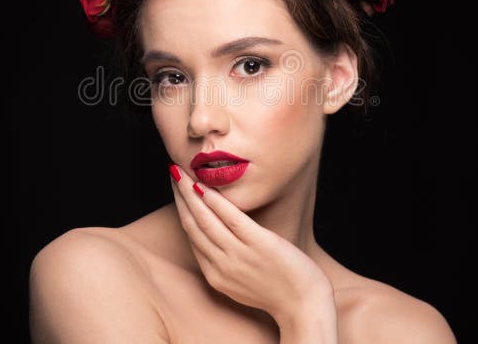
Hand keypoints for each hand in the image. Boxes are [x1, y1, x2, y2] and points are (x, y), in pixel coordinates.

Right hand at [168, 164, 334, 323]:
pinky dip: (215, 202)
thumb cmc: (278, 292)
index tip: (178, 190)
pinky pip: (231, 219)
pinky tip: (204, 186)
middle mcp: (221, 265)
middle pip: (192, 224)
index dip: (182, 209)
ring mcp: (239, 254)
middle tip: (173, 173)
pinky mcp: (258, 244)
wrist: (303, 306)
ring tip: (182, 171)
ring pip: (205, 219)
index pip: (191, 236)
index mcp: (215, 275)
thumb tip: (219, 239)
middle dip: (180, 196)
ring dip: (190, 192)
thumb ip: (227, 263)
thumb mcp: (242, 283)